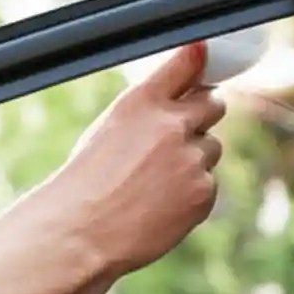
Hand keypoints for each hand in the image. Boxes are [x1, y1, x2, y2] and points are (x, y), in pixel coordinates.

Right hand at [44, 42, 225, 275]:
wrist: (80, 232)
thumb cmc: (85, 185)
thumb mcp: (107, 130)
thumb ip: (148, 112)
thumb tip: (184, 106)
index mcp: (141, 102)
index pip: (188, 63)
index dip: (200, 62)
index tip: (204, 61)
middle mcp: (172, 124)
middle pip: (213, 104)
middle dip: (201, 116)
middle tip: (178, 139)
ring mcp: (191, 158)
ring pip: (211, 148)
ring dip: (193, 160)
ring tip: (155, 183)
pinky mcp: (203, 191)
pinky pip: (209, 183)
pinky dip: (191, 193)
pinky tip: (160, 205)